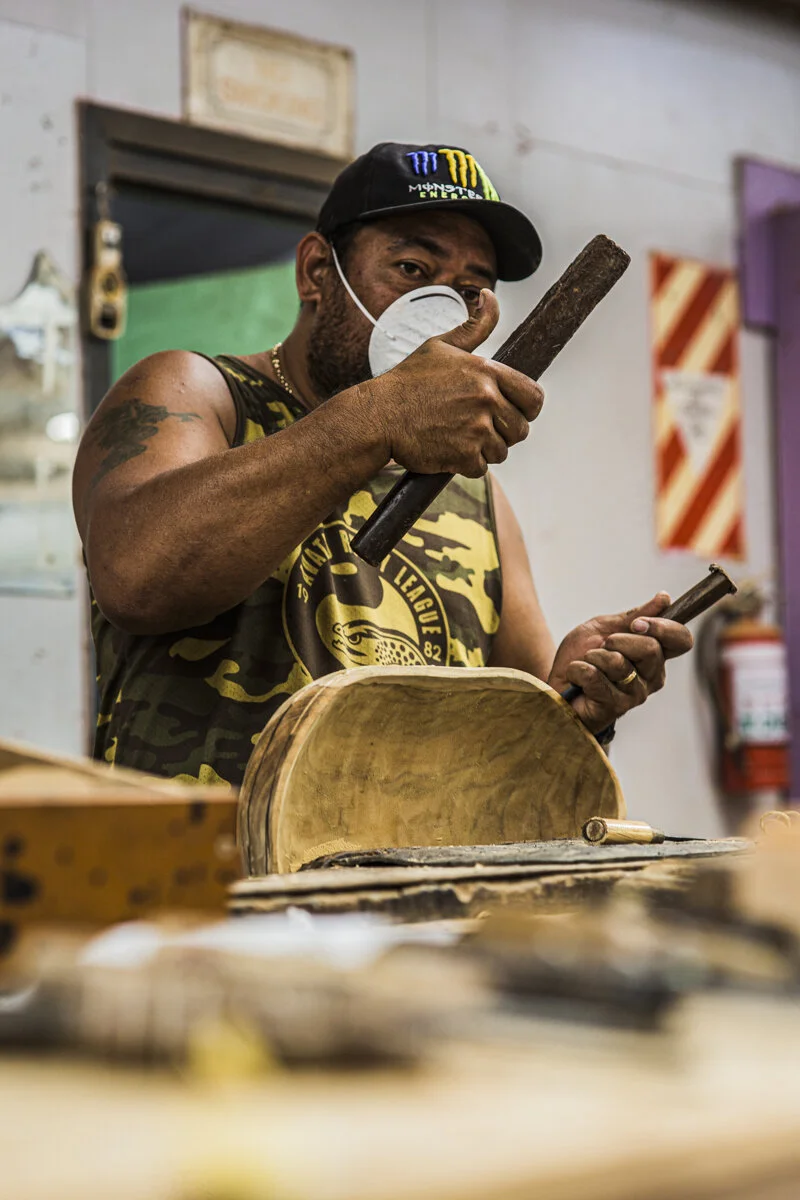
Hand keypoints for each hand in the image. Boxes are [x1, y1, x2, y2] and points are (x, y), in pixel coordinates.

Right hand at [366, 290, 543, 477]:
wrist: (378, 416)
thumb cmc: (408, 380)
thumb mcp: (441, 346)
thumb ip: (475, 327)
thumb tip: (490, 297)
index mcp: (486, 372)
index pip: (534, 397)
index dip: (527, 408)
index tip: (514, 411)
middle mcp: (486, 400)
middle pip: (520, 429)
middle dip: (503, 431)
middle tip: (477, 427)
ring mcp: (475, 429)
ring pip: (501, 451)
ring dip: (484, 449)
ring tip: (459, 437)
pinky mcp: (463, 455)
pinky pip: (481, 467)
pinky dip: (467, 464)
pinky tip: (449, 449)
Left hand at [547, 593, 693, 733]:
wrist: (556, 685)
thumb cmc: (582, 658)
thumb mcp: (605, 628)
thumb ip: (635, 616)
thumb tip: (664, 598)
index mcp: (655, 655)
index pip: (682, 640)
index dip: (663, 627)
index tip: (637, 624)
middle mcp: (651, 677)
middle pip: (651, 649)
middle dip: (617, 640)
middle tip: (602, 647)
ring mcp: (635, 694)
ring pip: (618, 663)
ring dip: (593, 657)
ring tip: (588, 664)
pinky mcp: (614, 707)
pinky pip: (595, 677)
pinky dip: (578, 670)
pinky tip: (578, 680)